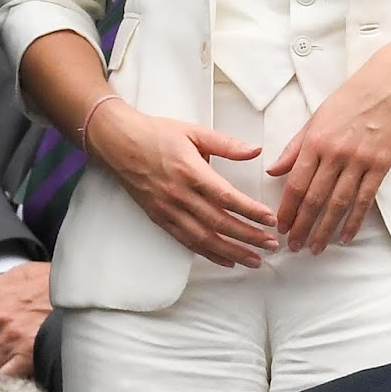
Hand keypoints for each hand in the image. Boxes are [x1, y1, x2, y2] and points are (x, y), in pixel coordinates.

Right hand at [86, 101, 279, 268]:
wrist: (119, 143)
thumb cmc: (157, 134)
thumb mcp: (194, 131)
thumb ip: (226, 143)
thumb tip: (255, 150)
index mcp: (191, 171)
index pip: (226, 197)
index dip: (250, 211)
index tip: (270, 219)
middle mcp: (179, 194)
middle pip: (219, 222)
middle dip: (248, 236)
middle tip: (271, 245)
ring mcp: (168, 209)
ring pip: (204, 238)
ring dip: (231, 251)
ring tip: (254, 260)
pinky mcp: (160, 218)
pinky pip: (186, 241)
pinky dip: (208, 253)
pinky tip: (226, 259)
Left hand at [268, 50, 390, 253]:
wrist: (390, 85)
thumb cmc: (351, 98)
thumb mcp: (316, 118)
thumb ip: (294, 147)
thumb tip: (274, 170)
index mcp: (316, 141)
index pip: (296, 183)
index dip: (287, 209)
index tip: (281, 226)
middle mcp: (335, 154)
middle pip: (314, 199)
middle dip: (301, 226)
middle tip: (293, 246)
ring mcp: (359, 161)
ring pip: (338, 204)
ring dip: (324, 230)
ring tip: (315, 248)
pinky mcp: (380, 166)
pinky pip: (364, 200)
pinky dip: (354, 221)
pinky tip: (345, 236)